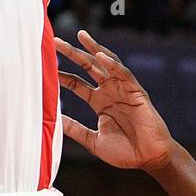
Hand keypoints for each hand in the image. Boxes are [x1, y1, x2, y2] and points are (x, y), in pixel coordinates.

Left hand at [55, 29, 174, 171]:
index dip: (62, 75)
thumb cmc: (125, 152)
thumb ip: (75, 129)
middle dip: (73, 53)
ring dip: (93, 49)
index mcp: (99, 102)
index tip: (46, 68)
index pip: (76, 83)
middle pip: (88, 67)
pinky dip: (112, 64)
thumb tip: (52, 120)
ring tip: (80, 36)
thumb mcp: (93, 141)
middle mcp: (110, 91)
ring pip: (107, 63)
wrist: (149, 159)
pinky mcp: (136, 92)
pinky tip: (100, 56)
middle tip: (56, 40)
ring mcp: (123, 89)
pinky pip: (124, 74)